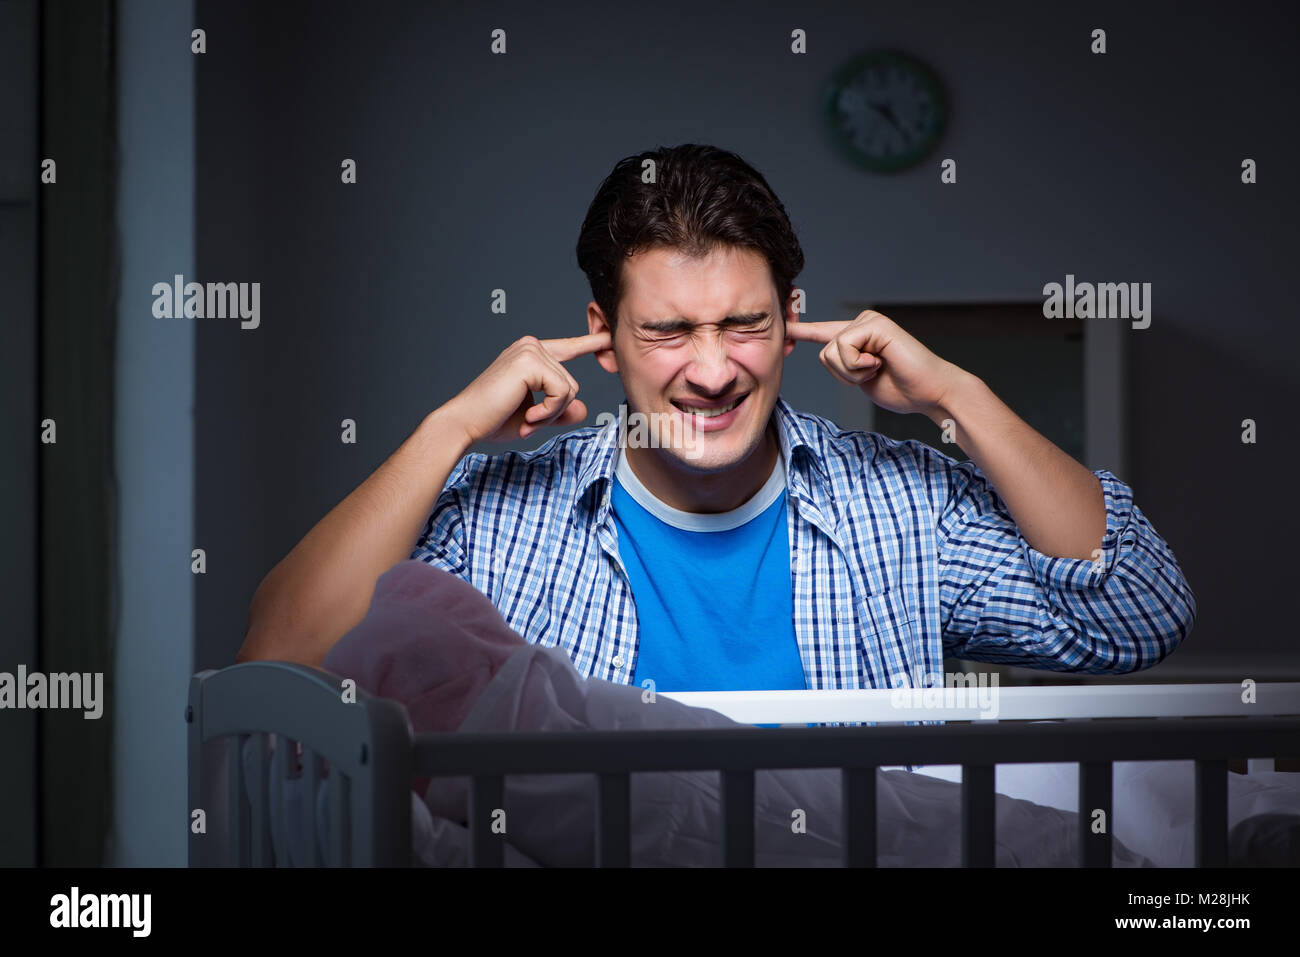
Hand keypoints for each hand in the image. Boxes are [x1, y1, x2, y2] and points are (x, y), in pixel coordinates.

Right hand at [441, 332, 611, 444]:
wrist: (465, 424)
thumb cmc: (493, 420)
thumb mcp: (536, 417)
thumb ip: (560, 411)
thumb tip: (584, 409)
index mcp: (531, 354)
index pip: (568, 348)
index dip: (591, 344)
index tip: (610, 337)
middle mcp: (531, 346)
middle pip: (572, 384)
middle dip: (555, 410)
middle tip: (529, 420)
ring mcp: (530, 351)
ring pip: (569, 390)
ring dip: (551, 412)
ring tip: (526, 419)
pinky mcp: (530, 362)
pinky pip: (562, 392)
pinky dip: (548, 411)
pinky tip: (528, 416)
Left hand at [785, 310, 962, 416]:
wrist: (930, 392)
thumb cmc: (902, 389)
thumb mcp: (861, 379)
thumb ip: (843, 366)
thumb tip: (825, 355)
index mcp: (856, 338)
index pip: (823, 333)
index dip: (801, 331)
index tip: (783, 327)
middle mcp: (861, 324)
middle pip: (824, 353)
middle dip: (843, 375)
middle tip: (873, 374)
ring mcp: (869, 321)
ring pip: (831, 352)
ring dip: (852, 372)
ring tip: (879, 369)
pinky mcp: (875, 324)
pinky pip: (844, 348)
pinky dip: (858, 365)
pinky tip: (880, 363)